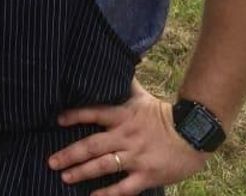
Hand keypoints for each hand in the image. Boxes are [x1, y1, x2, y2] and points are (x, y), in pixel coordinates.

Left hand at [47, 79, 207, 195]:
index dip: (75, 116)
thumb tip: (115, 63)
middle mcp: (125, 136)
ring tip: (64, 176)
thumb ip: (125, 85)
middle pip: (92, 145)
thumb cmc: (164, 115)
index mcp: (123, 116)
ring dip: (82, 171)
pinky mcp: (147, 175)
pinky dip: (108, 193)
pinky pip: (124, 187)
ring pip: (104, 166)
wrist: (193, 134)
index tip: (57, 120)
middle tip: (51, 161)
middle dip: (70, 154)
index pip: (94, 113)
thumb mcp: (142, 97)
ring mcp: (136, 157)